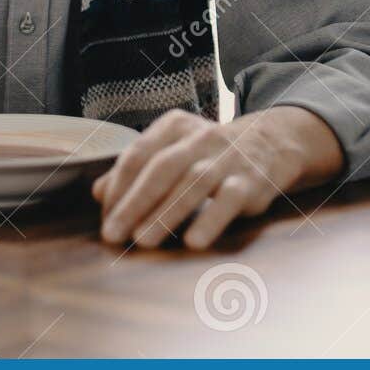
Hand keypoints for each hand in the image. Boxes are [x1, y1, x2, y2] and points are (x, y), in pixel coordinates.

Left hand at [91, 107, 341, 249]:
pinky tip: (193, 242)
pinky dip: (211, 220)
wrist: (271, 141)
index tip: (105, 219)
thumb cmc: (209, 153)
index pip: (138, 155)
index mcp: (174, 127)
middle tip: (114, 234)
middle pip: (161, 168)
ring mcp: (227, 158)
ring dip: (166, 213)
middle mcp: (200, 138)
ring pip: (193, 183)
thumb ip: (136, 170)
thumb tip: (98, 193)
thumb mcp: (173, 150)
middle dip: (134, 202)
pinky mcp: (251, 181)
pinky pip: (229, 199)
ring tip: (143, 241)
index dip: (119, 188)